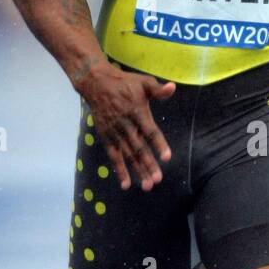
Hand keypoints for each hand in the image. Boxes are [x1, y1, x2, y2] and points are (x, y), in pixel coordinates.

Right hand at [77, 62, 174, 189]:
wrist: (96, 83)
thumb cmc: (125, 83)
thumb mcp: (143, 82)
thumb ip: (158, 90)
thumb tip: (172, 88)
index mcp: (137, 111)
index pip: (150, 131)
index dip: (159, 144)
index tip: (167, 157)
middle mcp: (126, 124)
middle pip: (139, 148)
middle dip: (148, 164)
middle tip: (157, 180)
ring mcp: (115, 132)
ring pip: (128, 155)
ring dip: (137, 171)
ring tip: (147, 185)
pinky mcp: (106, 137)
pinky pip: (113, 156)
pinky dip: (119, 170)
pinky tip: (126, 184)